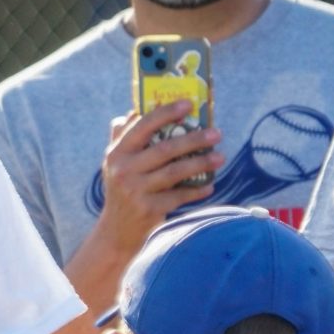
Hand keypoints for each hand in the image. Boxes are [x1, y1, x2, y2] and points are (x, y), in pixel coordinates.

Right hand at [96, 101, 223, 250]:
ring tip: (220, 157)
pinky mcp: (149, 209)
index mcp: (117, 153)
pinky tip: (210, 185)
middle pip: (164, 149)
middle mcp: (124, 170)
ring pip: (175, 172)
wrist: (115, 230)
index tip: (189, 104)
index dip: (166, 113)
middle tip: (216, 133)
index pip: (142, 126)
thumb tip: (133, 111)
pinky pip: (179, 196)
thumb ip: (121, 137)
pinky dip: (197, 190)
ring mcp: (136, 191)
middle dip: (193, 139)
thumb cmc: (120, 189)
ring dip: (201, 163)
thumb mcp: (113, 163)